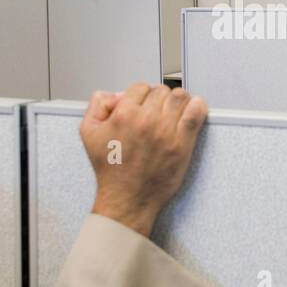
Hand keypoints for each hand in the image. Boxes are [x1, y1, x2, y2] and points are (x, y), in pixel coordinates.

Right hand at [79, 83, 207, 237]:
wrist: (127, 198)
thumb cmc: (111, 170)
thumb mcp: (89, 134)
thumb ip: (97, 106)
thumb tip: (113, 95)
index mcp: (124, 115)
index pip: (140, 87)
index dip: (142, 95)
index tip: (143, 105)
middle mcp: (146, 120)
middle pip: (161, 91)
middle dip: (159, 99)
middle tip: (157, 111)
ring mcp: (166, 132)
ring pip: (180, 97)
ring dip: (178, 101)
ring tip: (175, 111)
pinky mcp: (182, 144)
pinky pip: (196, 114)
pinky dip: (198, 106)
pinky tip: (195, 108)